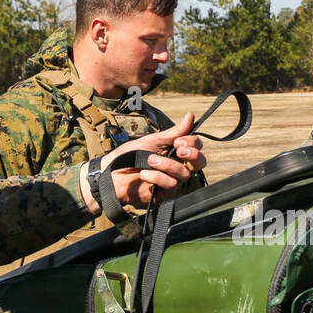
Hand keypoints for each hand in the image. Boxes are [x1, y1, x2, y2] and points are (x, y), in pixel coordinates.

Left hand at [78, 113, 205, 213]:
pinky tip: (144, 174)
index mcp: (176, 153)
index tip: (178, 141)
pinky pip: (171, 185)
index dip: (192, 143)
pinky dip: (157, 177)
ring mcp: (172, 182)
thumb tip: (190, 116)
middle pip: (200, 163)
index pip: (196, 147)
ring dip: (166, 164)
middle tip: (179, 149)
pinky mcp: (165, 195)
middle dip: (192, 154)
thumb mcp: (153, 140)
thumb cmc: (130, 156)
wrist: (112, 173)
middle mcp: (178, 167)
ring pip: (183, 174)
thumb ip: (174, 132)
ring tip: (149, 161)